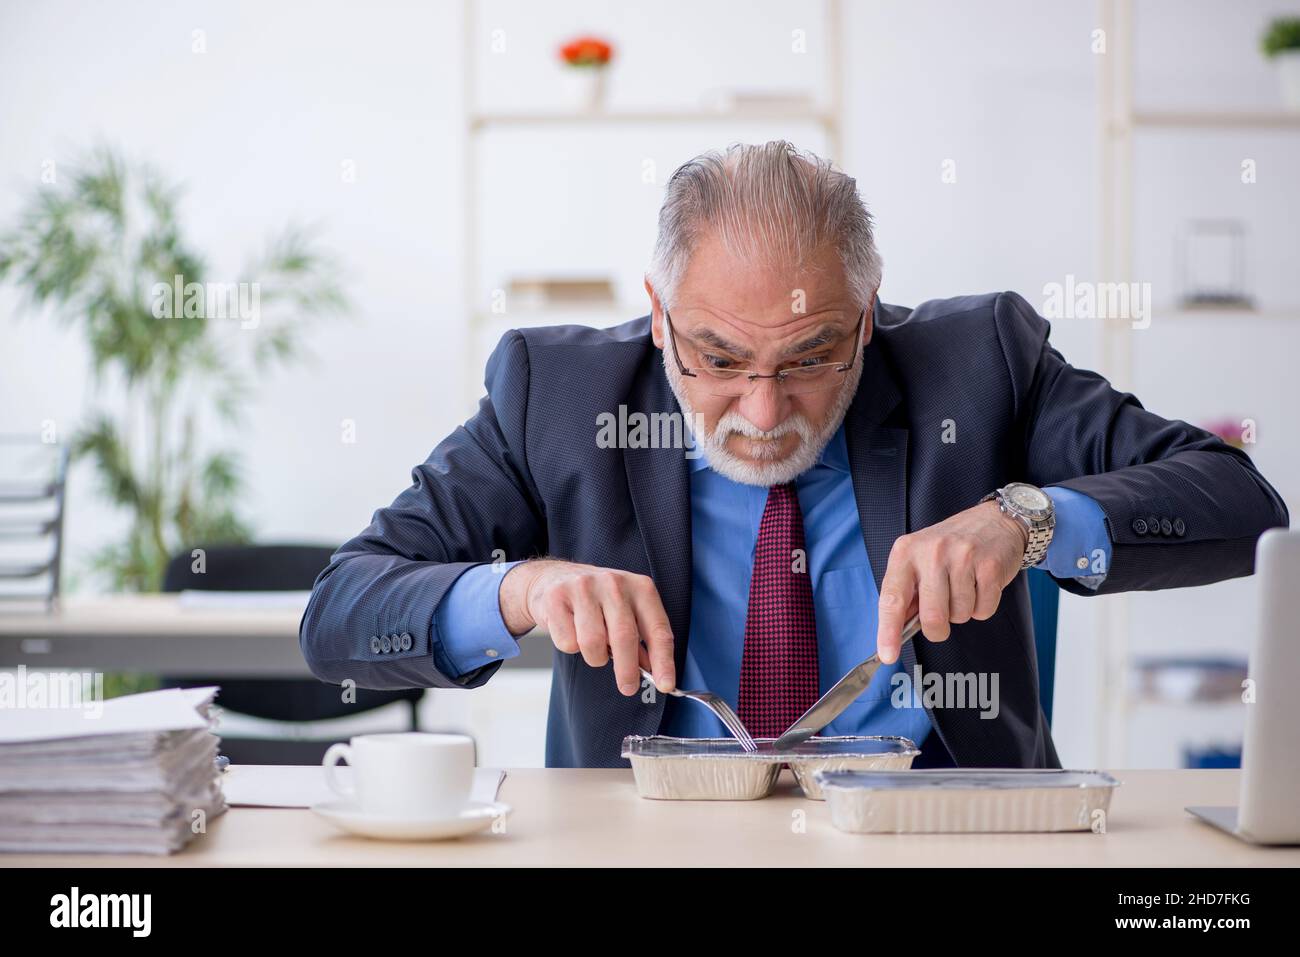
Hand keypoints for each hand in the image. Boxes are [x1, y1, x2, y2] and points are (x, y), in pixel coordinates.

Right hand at [499, 560, 676, 695]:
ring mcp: (584, 588)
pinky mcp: (557, 597)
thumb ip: (640, 639)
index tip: (666, 685)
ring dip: (594, 657)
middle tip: (628, 688)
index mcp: (639, 587)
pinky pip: (568, 642)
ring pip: (593, 643)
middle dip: (627, 670)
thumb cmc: (597, 600)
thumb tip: (651, 671)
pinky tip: (570, 630)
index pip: (658, 629)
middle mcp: (614, 583)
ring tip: (592, 646)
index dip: (663, 661)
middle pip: (625, 637)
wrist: (554, 578)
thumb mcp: (626, 612)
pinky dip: (570, 647)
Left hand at [875, 501, 1027, 664]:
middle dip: (937, 628)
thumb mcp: (919, 559)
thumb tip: (895, 631)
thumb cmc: (950, 546)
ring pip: (960, 616)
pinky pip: (983, 610)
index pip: (891, 598)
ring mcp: (962, 557)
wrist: (994, 520)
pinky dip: (982, 607)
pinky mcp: (990, 566)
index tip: (887, 655)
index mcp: (906, 551)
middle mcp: (931, 552)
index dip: (888, 631)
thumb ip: (906, 592)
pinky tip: (980, 585)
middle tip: (942, 617)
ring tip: (964, 586)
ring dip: (962, 612)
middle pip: (932, 617)